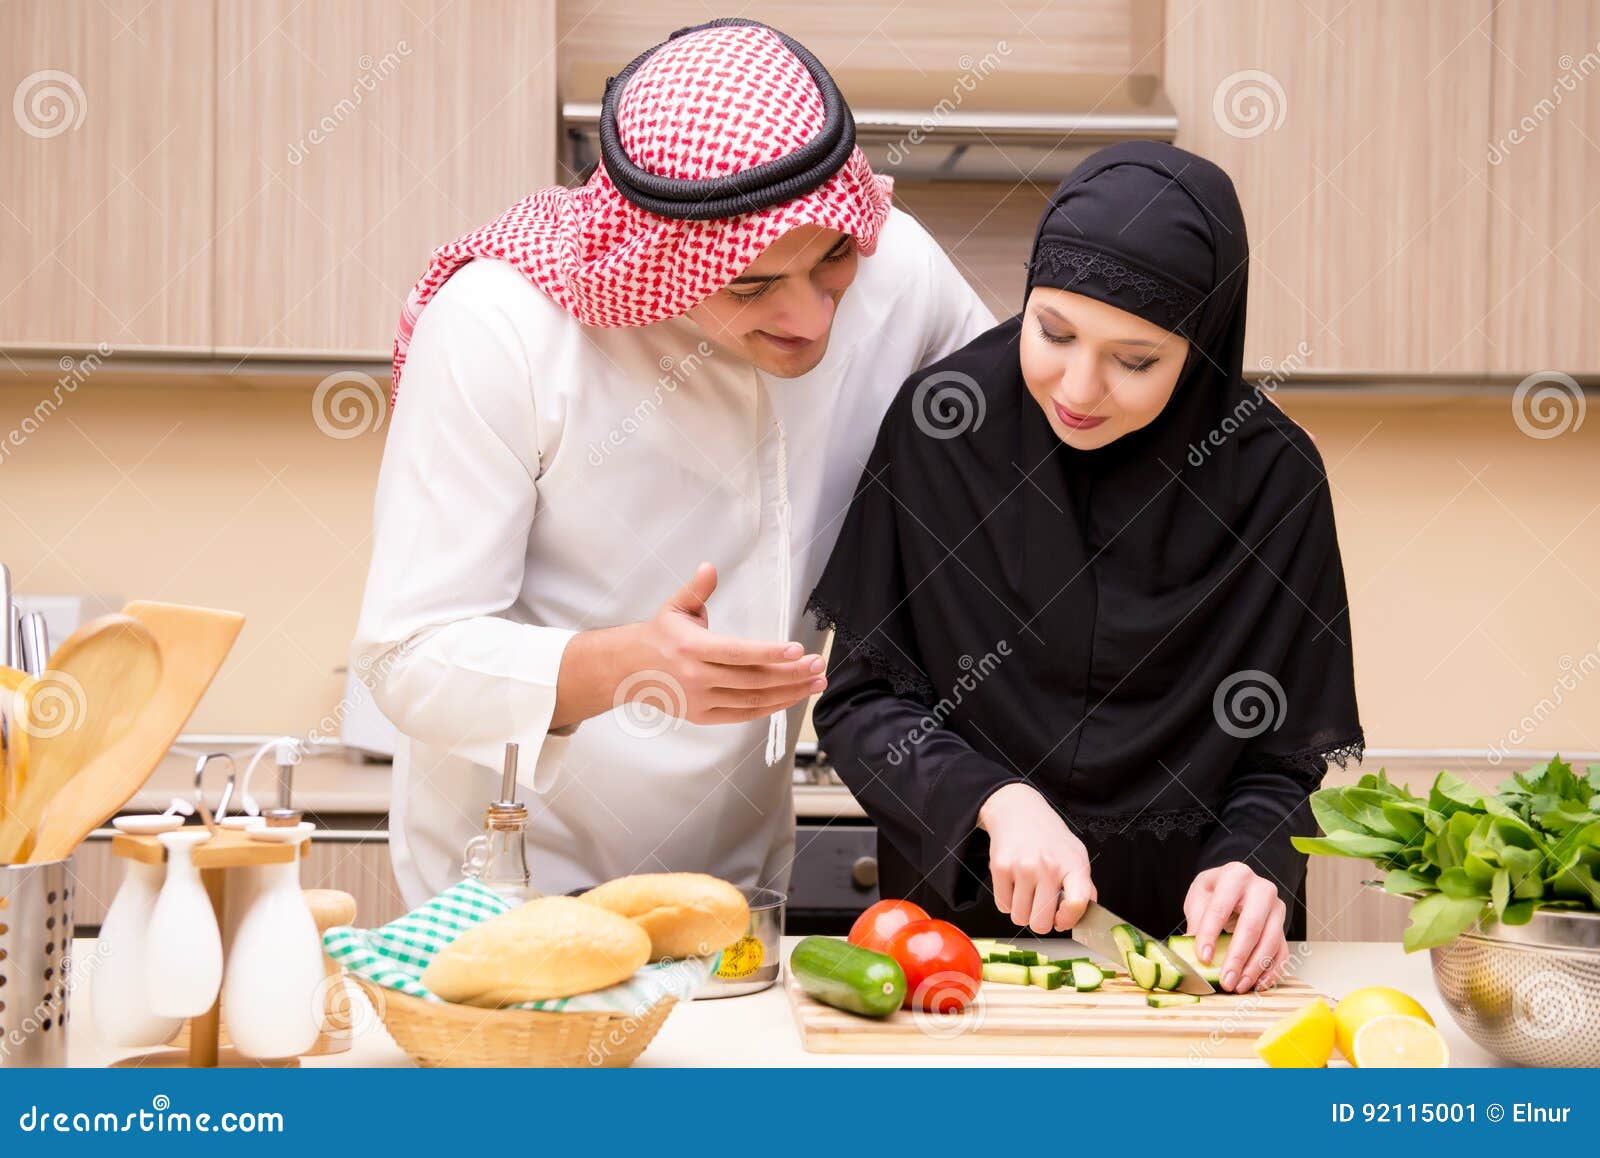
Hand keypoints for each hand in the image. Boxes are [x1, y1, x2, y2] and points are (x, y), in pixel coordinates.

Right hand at [615, 562, 825, 724]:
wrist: (629, 670)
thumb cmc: (659, 636)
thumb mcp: (675, 607)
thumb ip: (697, 589)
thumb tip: (710, 567)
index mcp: (692, 648)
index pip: (738, 653)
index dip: (769, 652)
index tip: (797, 650)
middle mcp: (697, 677)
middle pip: (753, 679)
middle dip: (791, 674)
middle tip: (818, 665)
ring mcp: (701, 700)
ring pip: (753, 700)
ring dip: (788, 693)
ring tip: (815, 683)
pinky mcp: (703, 716)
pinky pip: (743, 714)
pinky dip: (770, 707)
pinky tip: (790, 697)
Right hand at [978, 782, 1095, 933]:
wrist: (1019, 811)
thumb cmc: (1050, 838)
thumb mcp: (1076, 855)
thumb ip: (1084, 887)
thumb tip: (1086, 917)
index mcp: (1073, 865)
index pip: (1076, 904)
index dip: (1068, 920)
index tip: (1062, 920)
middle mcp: (1048, 866)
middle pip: (1041, 923)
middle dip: (1040, 922)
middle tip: (1041, 908)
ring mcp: (1022, 867)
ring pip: (1019, 918)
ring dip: (1023, 912)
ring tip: (1027, 894)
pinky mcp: (1000, 867)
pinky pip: (1002, 906)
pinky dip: (1008, 902)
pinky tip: (1015, 885)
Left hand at [1183, 861, 1287, 991]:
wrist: (1237, 885)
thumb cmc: (1216, 890)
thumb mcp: (1200, 896)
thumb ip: (1196, 920)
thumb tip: (1190, 952)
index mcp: (1235, 876)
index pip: (1221, 908)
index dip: (1211, 934)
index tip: (1203, 957)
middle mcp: (1262, 890)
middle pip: (1251, 927)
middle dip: (1238, 957)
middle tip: (1226, 981)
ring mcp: (1276, 908)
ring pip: (1270, 942)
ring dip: (1254, 969)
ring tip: (1238, 986)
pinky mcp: (1283, 926)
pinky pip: (1282, 952)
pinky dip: (1271, 971)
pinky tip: (1257, 984)